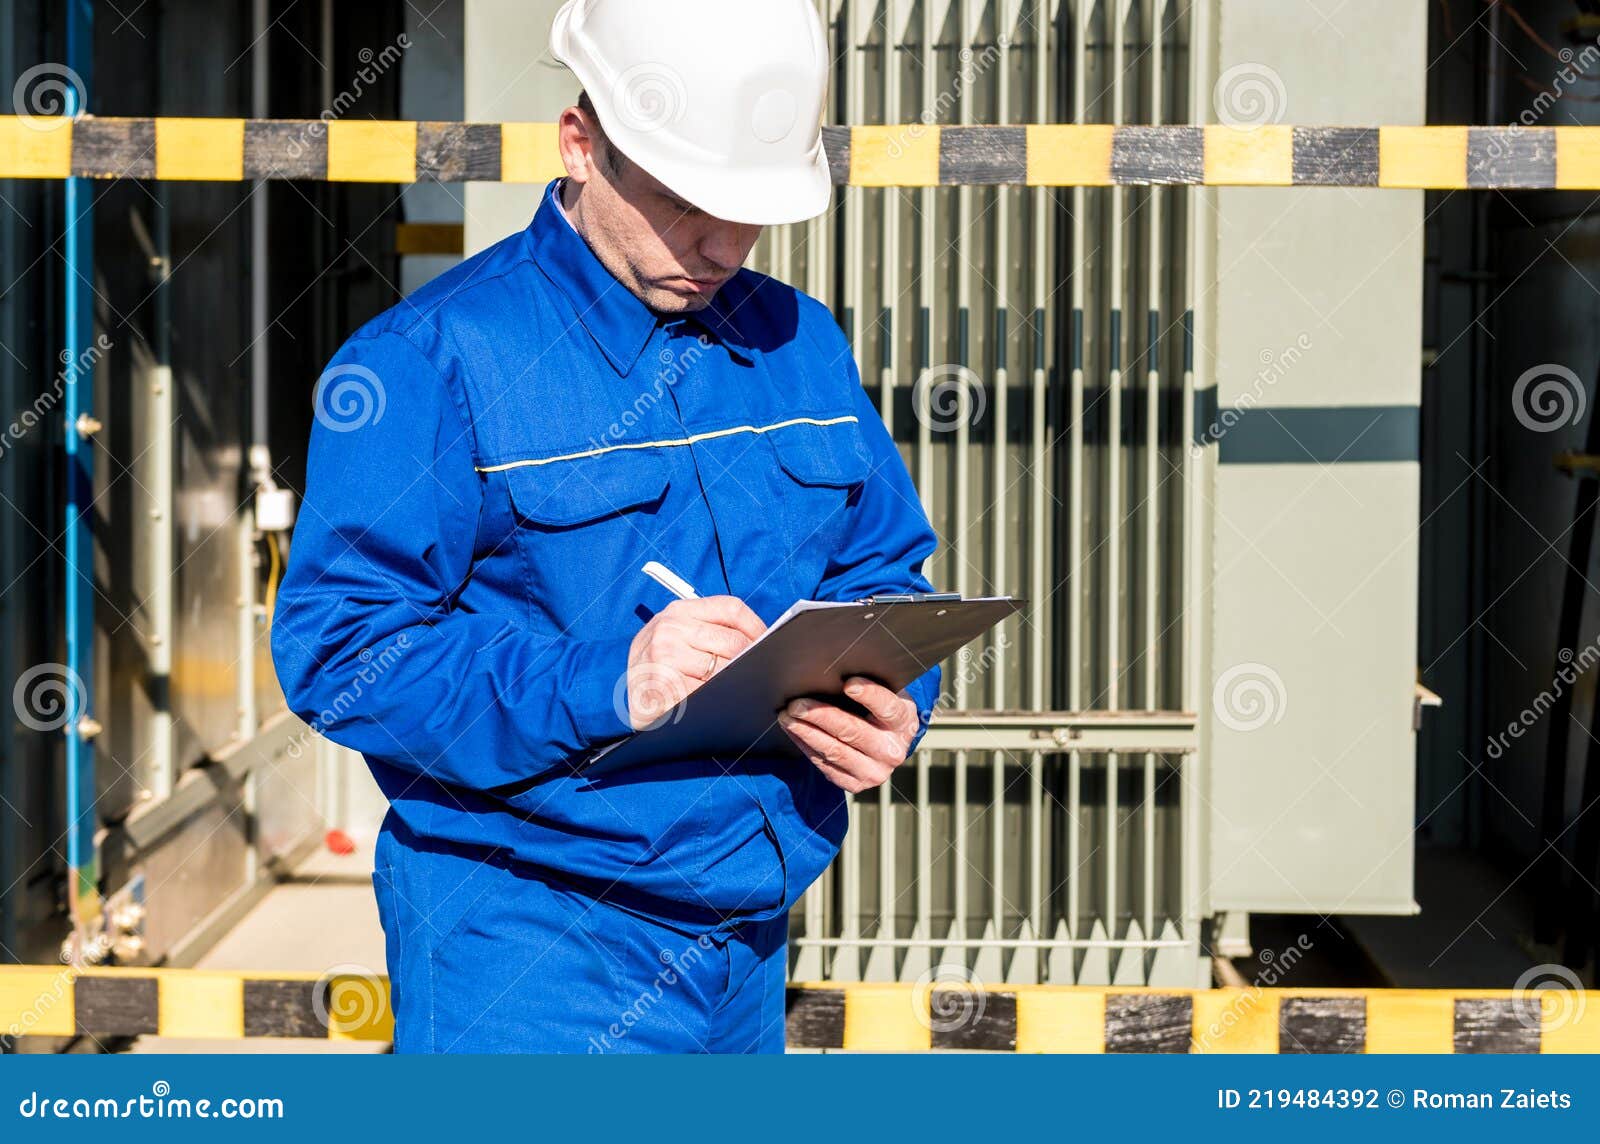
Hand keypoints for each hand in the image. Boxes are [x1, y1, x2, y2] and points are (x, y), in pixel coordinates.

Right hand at [626, 596, 765, 728]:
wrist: (623, 694)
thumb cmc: (660, 666)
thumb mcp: (678, 637)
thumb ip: (710, 631)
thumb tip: (760, 640)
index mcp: (679, 611)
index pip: (731, 608)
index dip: (756, 627)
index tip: (767, 644)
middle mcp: (670, 627)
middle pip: (733, 642)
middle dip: (750, 661)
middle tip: (754, 675)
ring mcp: (664, 655)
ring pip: (723, 669)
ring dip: (734, 682)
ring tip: (733, 690)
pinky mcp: (662, 683)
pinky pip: (706, 692)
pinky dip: (716, 699)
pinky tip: (714, 702)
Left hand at [778, 676, 919, 793]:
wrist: (887, 740)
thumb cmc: (879, 706)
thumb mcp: (885, 691)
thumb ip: (868, 681)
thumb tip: (833, 667)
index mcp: (904, 722)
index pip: (888, 708)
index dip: (869, 695)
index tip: (848, 684)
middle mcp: (893, 751)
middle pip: (853, 732)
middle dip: (821, 716)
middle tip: (796, 704)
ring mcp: (875, 772)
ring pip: (835, 752)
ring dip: (806, 733)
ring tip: (786, 717)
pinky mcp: (856, 784)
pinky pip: (825, 766)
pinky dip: (806, 747)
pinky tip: (793, 731)